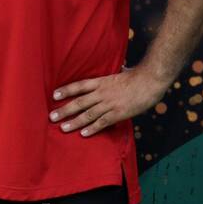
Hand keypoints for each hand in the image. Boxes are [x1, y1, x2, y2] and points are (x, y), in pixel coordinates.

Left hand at [49, 66, 167, 136]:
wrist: (151, 80)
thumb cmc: (138, 76)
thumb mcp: (121, 73)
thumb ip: (114, 76)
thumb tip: (118, 69)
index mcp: (101, 82)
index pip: (79, 86)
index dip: (66, 90)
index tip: (53, 95)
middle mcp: (102, 93)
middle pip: (79, 102)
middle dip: (64, 110)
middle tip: (51, 116)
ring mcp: (109, 104)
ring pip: (88, 114)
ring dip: (74, 122)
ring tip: (63, 128)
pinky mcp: (118, 113)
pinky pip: (102, 123)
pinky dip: (92, 129)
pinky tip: (83, 134)